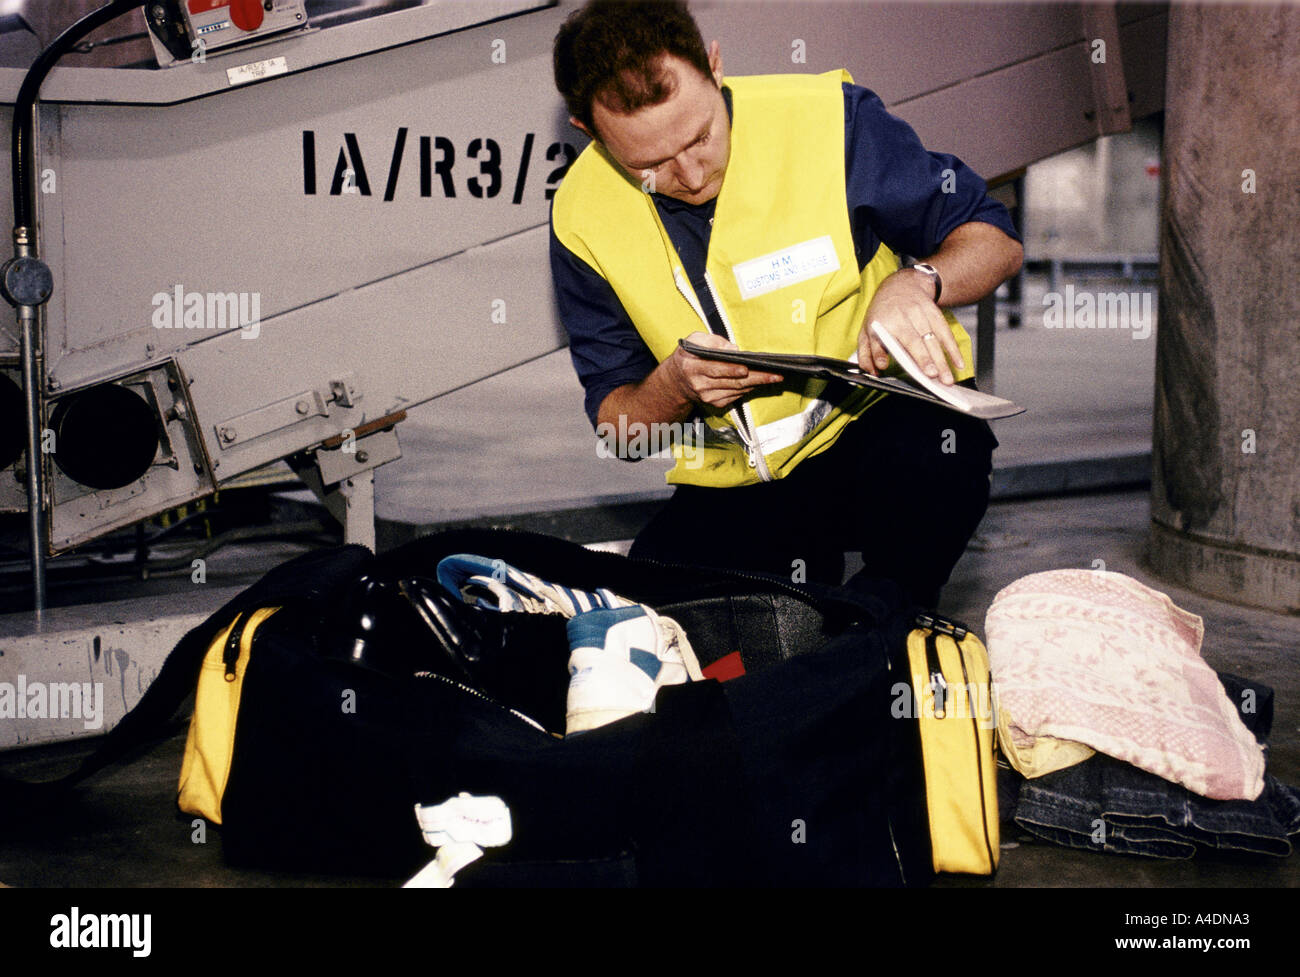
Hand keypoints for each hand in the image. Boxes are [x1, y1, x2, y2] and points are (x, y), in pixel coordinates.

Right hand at [663, 331, 783, 408]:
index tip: (747, 368)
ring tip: (774, 377)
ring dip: (757, 384)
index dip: (731, 370)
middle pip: (732, 382)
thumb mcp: (694, 341)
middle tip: (775, 374)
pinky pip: (736, 395)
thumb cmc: (690, 355)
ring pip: (737, 390)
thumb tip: (734, 349)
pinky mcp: (715, 403)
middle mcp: (699, 384)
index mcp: (692, 366)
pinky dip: (749, 388)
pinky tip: (760, 382)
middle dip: (756, 378)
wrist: (676, 381)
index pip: (715, 369)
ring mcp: (707, 396)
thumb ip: (713, 341)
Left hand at [858, 271, 965, 384]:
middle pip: (912, 340)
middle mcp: (900, 318)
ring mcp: (919, 315)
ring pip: (932, 340)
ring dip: (941, 360)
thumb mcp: (866, 330)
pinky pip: (945, 333)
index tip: (883, 365)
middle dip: (923, 358)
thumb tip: (873, 372)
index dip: (879, 352)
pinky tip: (958, 364)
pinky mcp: (934, 313)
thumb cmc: (883, 313)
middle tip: (931, 375)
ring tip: (947, 379)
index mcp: (881, 323)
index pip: (878, 340)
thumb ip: (865, 354)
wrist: (902, 284)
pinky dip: (953, 349)